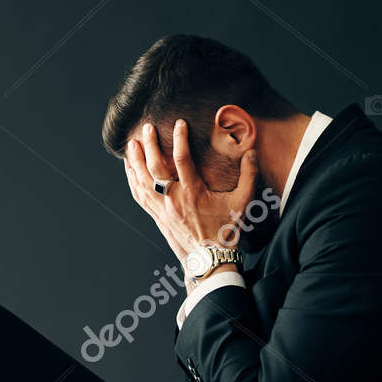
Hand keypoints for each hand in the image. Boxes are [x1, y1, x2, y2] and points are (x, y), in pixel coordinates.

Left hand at [124, 119, 256, 266]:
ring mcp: (163, 208)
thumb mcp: (242, 202)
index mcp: (194, 192)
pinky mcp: (158, 216)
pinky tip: (129, 169)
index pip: (182, 159)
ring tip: (130, 144)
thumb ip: (249, 176)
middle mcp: (174, 199)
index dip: (180, 139)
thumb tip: (252, 152)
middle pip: (155, 167)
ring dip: (135, 161)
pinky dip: (132, 181)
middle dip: (149, 145)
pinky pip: (140, 195)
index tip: (179, 124)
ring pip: (142, 181)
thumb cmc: (226, 229)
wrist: (211, 257)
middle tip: (146, 128)